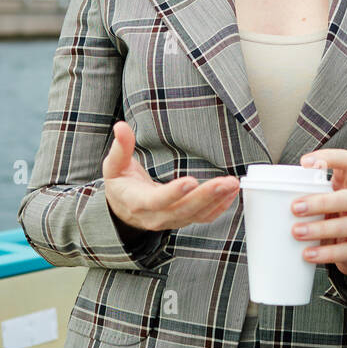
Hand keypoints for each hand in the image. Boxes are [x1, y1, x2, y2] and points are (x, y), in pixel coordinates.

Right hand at [101, 121, 239, 233]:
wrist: (123, 208)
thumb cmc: (120, 184)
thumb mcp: (114, 165)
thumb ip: (120, 147)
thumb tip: (120, 127)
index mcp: (137, 202)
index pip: (156, 201)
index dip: (173, 193)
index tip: (190, 181)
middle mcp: (155, 216)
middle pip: (182, 209)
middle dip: (205, 196)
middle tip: (225, 182)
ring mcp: (171, 220)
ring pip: (196, 214)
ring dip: (217, 200)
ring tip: (232, 184)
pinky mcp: (183, 219)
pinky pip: (204, 217)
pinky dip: (220, 206)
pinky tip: (231, 193)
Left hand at [293, 148, 346, 275]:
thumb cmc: (334, 220)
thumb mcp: (325, 204)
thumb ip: (304, 196)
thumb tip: (257, 195)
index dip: (330, 158)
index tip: (305, 163)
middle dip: (320, 202)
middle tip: (294, 208)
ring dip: (320, 228)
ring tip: (296, 232)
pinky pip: (346, 251)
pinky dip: (325, 253)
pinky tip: (308, 254)